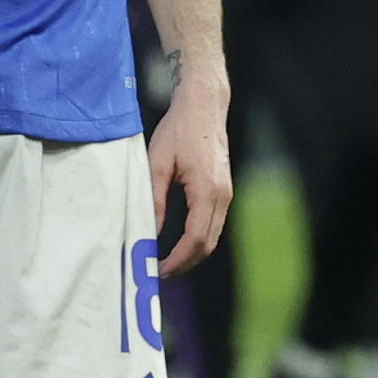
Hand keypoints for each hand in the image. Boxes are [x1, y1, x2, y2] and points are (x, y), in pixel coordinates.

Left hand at [150, 75, 233, 275]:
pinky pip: (214, 223)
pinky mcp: (224, 189)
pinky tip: (179, 240)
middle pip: (208, 243)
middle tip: (159, 272)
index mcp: (207, 191)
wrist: (204, 106)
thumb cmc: (179, 130)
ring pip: (213, 235)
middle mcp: (222, 195)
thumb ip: (155, 201)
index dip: (177, 260)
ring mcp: (226, 193)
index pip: (195, 238)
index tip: (157, 270)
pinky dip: (198, 238)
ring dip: (192, 253)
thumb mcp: (157, 164)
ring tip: (166, 260)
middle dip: (185, 263)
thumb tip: (150, 232)